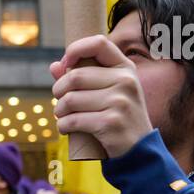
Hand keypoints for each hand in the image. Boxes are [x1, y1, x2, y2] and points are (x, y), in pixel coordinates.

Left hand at [50, 35, 153, 159]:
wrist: (139, 150)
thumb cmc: (117, 118)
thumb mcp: (107, 94)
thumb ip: (82, 79)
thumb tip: (54, 66)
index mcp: (125, 69)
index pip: (98, 43)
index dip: (75, 50)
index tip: (65, 65)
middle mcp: (126, 81)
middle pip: (75, 76)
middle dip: (58, 91)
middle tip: (60, 103)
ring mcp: (120, 102)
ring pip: (70, 100)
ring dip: (59, 111)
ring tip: (64, 117)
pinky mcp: (110, 123)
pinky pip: (72, 120)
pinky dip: (63, 126)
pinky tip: (67, 129)